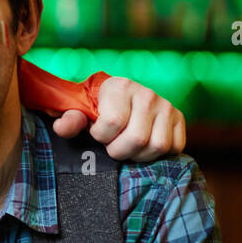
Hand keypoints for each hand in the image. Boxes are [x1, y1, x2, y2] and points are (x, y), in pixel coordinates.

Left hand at [50, 76, 184, 160]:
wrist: (118, 99)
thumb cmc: (95, 108)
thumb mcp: (78, 111)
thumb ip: (70, 119)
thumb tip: (61, 128)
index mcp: (119, 87)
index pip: (112, 123)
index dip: (101, 136)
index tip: (97, 133)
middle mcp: (147, 93)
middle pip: (137, 139)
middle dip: (119, 150)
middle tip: (112, 145)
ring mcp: (166, 106)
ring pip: (158, 146)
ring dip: (139, 155)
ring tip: (126, 146)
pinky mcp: (180, 118)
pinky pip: (175, 147)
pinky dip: (158, 155)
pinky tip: (143, 147)